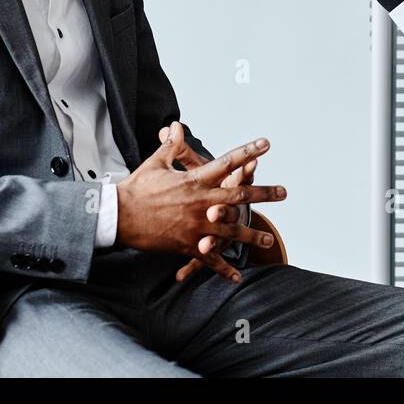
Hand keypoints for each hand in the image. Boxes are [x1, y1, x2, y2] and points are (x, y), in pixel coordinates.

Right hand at [114, 124, 285, 283]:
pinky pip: (209, 259)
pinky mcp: (187, 244)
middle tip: (284, 192)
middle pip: (239, 196)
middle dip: (264, 194)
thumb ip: (171, 146)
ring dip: (252, 235)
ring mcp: (196, 225)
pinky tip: (237, 278)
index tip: (266, 144)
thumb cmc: (136, 188)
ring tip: (270, 239)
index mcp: (195, 180)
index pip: (227, 162)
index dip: (248, 152)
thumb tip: (176, 126)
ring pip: (231, 231)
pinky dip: (223, 269)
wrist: (119, 216)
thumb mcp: (156, 163)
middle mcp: (201, 202)